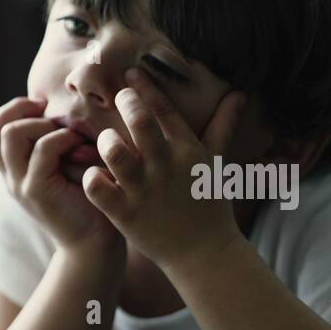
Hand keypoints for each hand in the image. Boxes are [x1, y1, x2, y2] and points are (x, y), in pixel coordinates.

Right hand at [0, 95, 123, 254]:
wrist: (95, 244)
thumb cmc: (89, 200)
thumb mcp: (68, 166)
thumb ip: (56, 142)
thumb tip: (60, 108)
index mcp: (14, 170)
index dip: (13, 109)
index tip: (44, 109)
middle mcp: (10, 177)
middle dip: (27, 112)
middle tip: (58, 120)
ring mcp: (20, 185)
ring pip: (12, 134)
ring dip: (44, 125)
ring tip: (71, 136)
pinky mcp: (37, 193)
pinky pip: (42, 151)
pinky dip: (63, 140)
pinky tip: (83, 149)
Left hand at [81, 68, 247, 270]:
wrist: (205, 254)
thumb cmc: (210, 204)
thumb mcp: (217, 163)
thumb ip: (223, 126)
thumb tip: (239, 94)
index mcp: (188, 152)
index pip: (163, 110)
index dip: (145, 88)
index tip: (131, 74)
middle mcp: (166, 168)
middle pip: (139, 121)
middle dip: (126, 102)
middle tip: (119, 98)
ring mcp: (144, 191)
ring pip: (113, 151)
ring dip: (106, 140)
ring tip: (107, 140)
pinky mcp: (125, 214)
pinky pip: (97, 186)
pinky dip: (91, 177)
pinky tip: (96, 174)